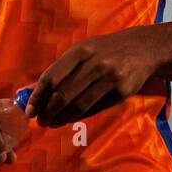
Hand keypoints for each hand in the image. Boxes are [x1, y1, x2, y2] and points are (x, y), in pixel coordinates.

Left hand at [25, 29, 154, 127]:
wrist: (143, 48)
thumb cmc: (105, 50)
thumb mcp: (82, 52)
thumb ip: (58, 70)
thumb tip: (30, 90)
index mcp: (80, 51)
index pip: (51, 77)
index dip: (37, 96)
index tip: (29, 110)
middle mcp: (94, 63)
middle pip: (63, 94)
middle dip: (48, 111)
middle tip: (40, 121)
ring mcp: (110, 78)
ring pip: (79, 104)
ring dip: (61, 117)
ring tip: (52, 123)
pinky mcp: (122, 91)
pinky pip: (95, 108)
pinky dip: (79, 116)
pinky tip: (70, 119)